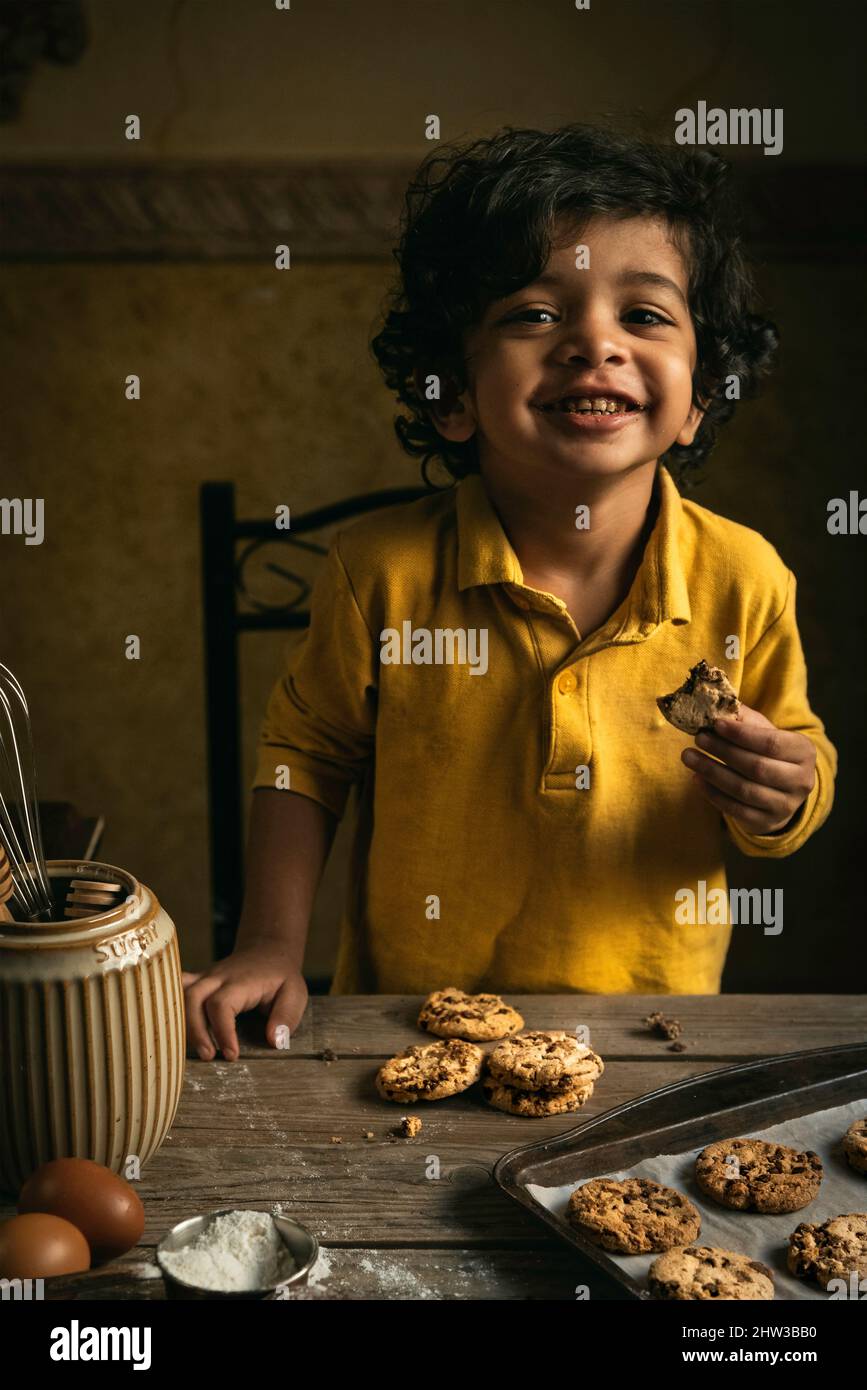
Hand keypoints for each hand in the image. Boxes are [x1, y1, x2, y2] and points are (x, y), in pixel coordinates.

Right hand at [183, 944, 308, 1061]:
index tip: (231, 1054)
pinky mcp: (197, 982)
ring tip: (193, 1049)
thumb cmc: (281, 976)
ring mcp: (204, 977)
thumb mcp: (295, 993)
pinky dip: (170, 1006)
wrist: (267, 950)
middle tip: (208, 1056)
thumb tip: (274, 1041)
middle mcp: (217, 976)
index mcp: (241, 980)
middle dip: (196, 1030)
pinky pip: (176, 990)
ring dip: (181, 1022)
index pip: (222, 1004)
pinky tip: (171, 1030)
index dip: (223, 1031)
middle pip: (193, 997)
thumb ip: (286, 1016)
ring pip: (180, 993)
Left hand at [681, 702, 816, 834]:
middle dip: (723, 751)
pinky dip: (712, 794)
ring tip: (689, 756)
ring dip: (712, 772)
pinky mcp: (767, 823)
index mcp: (804, 752)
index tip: (716, 724)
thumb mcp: (764, 731)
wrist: (781, 790)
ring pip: (744, 789)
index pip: (772, 743)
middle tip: (699, 738)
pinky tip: (696, 778)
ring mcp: (785, 806)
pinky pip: (735, 809)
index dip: (742, 734)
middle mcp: (801, 781)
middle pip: (756, 767)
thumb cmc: (769, 753)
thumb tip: (715, 707)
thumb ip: (744, 719)